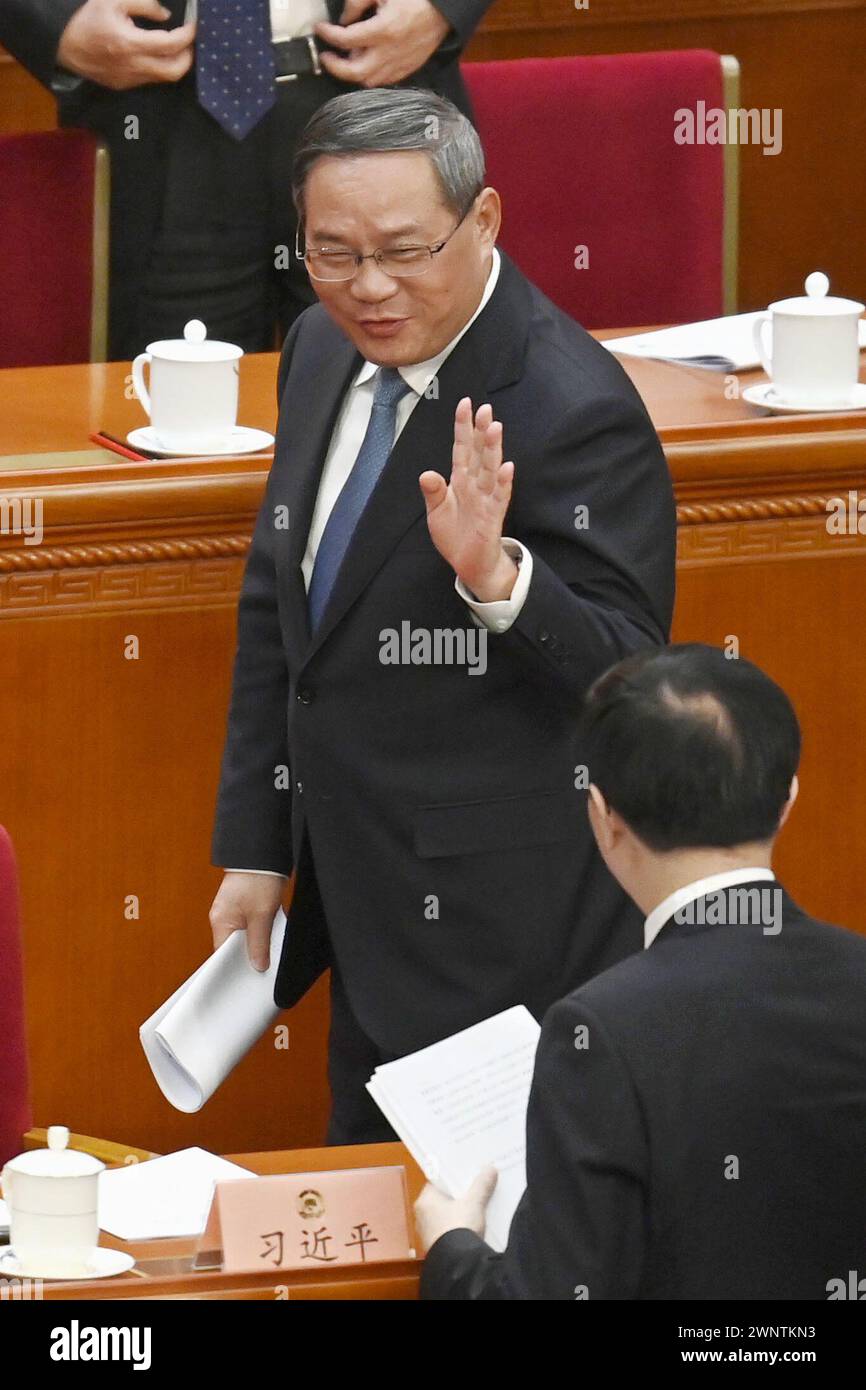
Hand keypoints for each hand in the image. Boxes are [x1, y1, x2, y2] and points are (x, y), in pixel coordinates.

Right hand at [57, 0, 195, 89]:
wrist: (62, 44)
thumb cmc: (87, 18)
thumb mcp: (113, 0)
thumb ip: (144, 4)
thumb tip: (166, 15)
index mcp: (130, 44)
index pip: (171, 45)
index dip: (187, 35)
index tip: (192, 25)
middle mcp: (133, 67)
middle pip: (175, 71)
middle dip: (188, 56)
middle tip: (188, 40)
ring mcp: (129, 79)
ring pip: (164, 78)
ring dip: (175, 63)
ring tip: (176, 45)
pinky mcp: (124, 85)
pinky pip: (150, 79)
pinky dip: (160, 67)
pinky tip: (156, 53)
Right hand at [209, 871, 284, 971]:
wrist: (266, 851)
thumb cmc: (259, 878)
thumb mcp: (262, 915)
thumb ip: (259, 943)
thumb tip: (258, 966)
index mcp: (221, 921)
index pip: (222, 954)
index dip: (235, 967)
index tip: (249, 977)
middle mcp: (224, 917)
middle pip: (235, 946)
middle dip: (250, 955)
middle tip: (265, 968)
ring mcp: (235, 911)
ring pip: (246, 936)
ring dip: (260, 942)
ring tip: (272, 951)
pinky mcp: (247, 905)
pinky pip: (254, 925)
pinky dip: (264, 931)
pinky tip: (274, 935)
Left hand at [314, 0, 449, 86]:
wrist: (444, 11)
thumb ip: (358, 3)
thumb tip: (343, 20)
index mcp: (383, 30)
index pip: (346, 40)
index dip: (328, 34)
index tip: (320, 28)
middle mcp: (389, 53)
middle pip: (354, 72)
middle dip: (334, 66)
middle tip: (325, 56)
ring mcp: (399, 65)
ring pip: (367, 81)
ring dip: (351, 73)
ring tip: (345, 59)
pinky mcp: (407, 70)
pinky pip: (383, 81)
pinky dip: (369, 76)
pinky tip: (364, 64)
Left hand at [414, 1166, 498, 1251]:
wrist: (457, 1263)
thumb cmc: (459, 1226)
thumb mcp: (474, 1203)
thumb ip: (481, 1185)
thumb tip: (490, 1169)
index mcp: (425, 1200)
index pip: (436, 1183)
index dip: (451, 1179)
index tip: (463, 1176)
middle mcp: (421, 1216)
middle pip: (440, 1200)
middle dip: (455, 1197)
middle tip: (471, 1190)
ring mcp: (426, 1233)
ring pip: (443, 1216)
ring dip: (455, 1214)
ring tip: (473, 1208)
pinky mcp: (435, 1247)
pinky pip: (445, 1231)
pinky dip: (455, 1228)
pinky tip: (469, 1228)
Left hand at [419, 399, 517, 601]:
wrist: (468, 564)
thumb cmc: (455, 534)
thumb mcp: (436, 512)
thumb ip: (433, 492)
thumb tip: (426, 473)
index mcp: (460, 481)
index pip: (462, 449)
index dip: (463, 427)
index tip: (465, 404)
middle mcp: (475, 485)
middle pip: (479, 453)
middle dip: (481, 431)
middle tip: (485, 408)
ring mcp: (486, 500)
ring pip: (490, 470)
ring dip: (492, 449)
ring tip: (495, 428)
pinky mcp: (493, 517)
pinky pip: (500, 497)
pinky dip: (503, 483)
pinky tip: (507, 467)